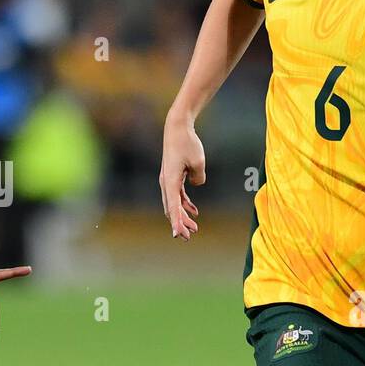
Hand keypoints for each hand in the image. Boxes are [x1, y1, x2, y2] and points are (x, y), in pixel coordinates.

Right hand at [160, 117, 204, 239]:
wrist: (177, 128)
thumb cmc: (187, 143)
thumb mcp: (199, 161)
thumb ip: (199, 177)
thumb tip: (195, 185)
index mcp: (170, 181)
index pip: (173, 206)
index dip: (176, 222)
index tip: (179, 234)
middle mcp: (166, 183)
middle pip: (172, 209)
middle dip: (180, 224)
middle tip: (189, 237)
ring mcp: (168, 180)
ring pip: (174, 204)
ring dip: (183, 216)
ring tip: (195, 229)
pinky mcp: (173, 177)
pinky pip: (178, 196)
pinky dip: (184, 205)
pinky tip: (194, 212)